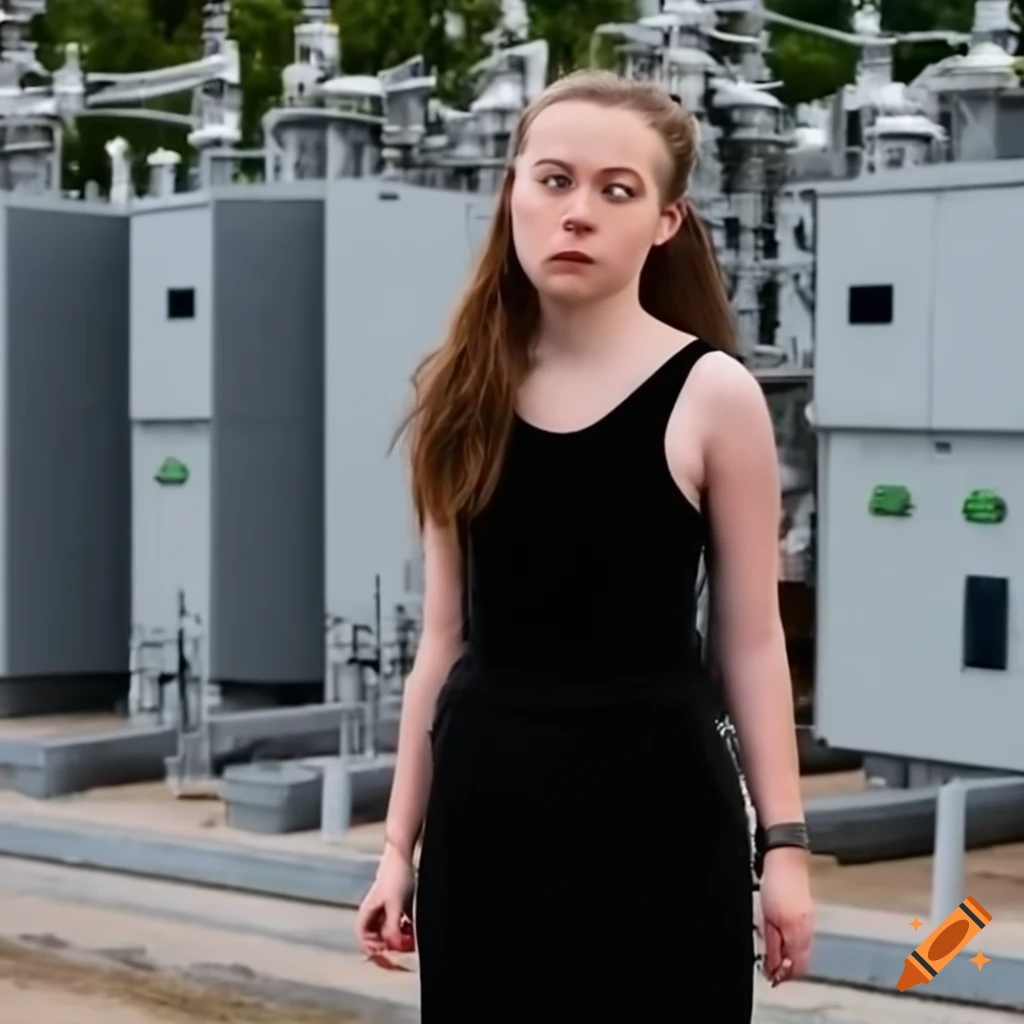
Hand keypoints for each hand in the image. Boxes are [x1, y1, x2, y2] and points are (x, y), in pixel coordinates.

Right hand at [356, 841, 415, 955]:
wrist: (402, 855)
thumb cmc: (395, 877)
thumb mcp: (395, 905)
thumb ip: (392, 927)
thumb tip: (392, 946)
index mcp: (367, 913)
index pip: (364, 939)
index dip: (374, 950)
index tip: (387, 955)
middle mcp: (374, 913)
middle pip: (377, 938)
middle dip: (390, 945)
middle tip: (402, 949)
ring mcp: (385, 909)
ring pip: (389, 931)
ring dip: (399, 938)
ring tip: (410, 940)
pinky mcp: (397, 905)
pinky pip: (399, 923)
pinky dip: (405, 929)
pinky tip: (413, 930)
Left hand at [759, 846, 813, 984]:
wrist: (786, 860)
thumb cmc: (774, 884)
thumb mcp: (766, 918)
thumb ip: (772, 945)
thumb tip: (774, 967)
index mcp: (797, 932)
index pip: (795, 967)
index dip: (782, 975)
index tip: (770, 976)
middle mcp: (808, 931)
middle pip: (802, 963)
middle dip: (788, 969)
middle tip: (771, 968)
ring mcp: (811, 924)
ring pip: (804, 953)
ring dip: (791, 958)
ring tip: (774, 953)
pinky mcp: (809, 917)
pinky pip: (805, 940)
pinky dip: (795, 946)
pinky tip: (783, 940)